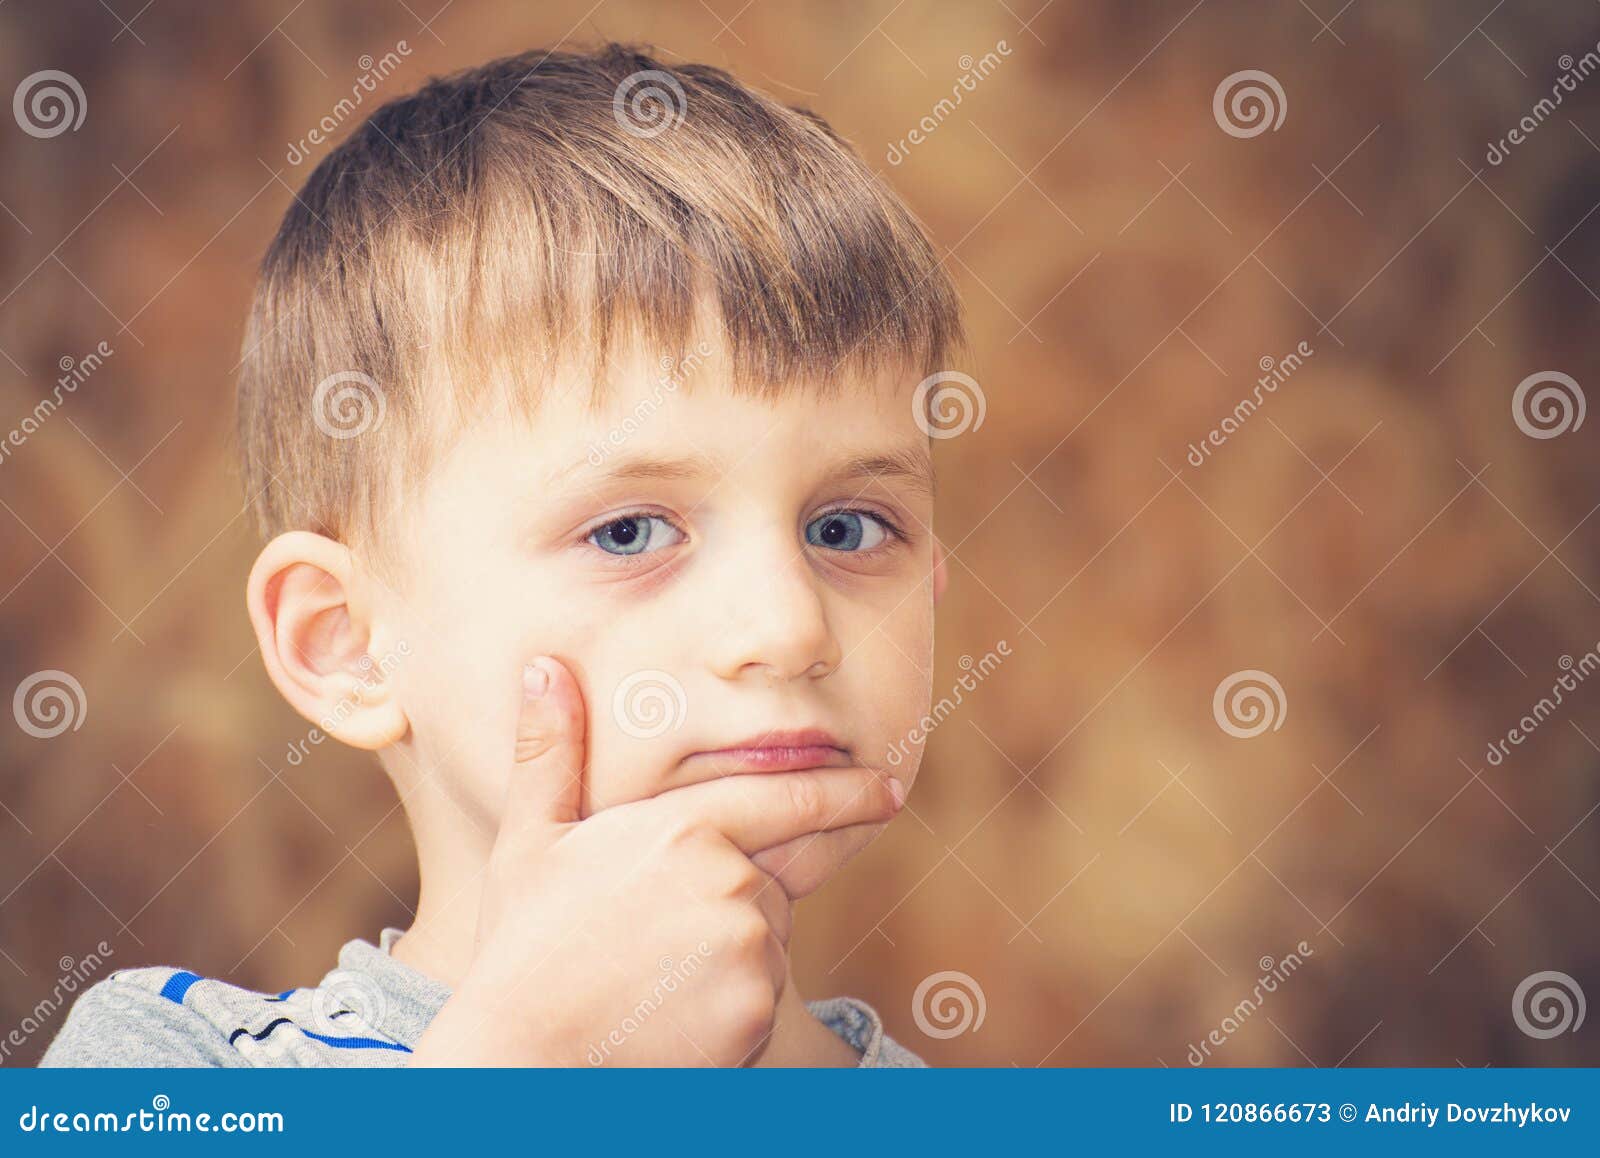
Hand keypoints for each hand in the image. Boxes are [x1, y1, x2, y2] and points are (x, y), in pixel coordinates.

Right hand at [409, 656, 903, 1065]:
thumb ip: (551, 751)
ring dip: (732, 952)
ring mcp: (748, 945)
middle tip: (666, 934)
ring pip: (769, 939)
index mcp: (682, 827)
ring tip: (651, 975)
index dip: (851, 794)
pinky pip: (764, 993)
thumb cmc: (522, 948)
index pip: (793, 800)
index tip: (891, 789)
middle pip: (774, 881)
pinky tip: (672, 1012)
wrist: (524, 1058)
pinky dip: (732, 1002)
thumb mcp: (529, 840)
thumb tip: (544, 667)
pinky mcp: (757, 1008)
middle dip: (740, 900)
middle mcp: (728, 879)